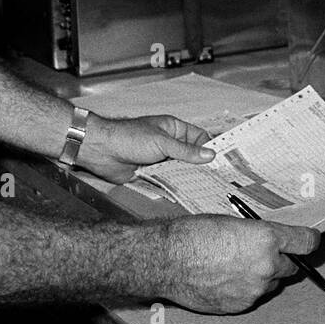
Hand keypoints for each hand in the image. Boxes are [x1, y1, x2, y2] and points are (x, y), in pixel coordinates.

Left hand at [78, 113, 213, 183]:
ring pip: (180, 169)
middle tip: (218, 180)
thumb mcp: (162, 143)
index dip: (210, 148)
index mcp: (173, 129)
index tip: (222, 162)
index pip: (199, 137)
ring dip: (189, 178)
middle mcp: (168, 143)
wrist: (101, 150)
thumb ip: (186, 151)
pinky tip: (186, 194)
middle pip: (191, 156)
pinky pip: (167, 180)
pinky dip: (175, 186)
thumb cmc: (130, 137)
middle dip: (201, 166)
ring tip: (206, 191)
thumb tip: (210, 155)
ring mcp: (160, 159)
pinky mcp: (150, 173)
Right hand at [160, 216, 321, 313]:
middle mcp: (267, 265)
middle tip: (262, 254)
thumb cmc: (194, 234)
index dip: (309, 240)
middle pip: (292, 267)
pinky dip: (244, 289)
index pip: (307, 242)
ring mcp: (254, 289)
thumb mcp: (233, 222)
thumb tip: (271, 239)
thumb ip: (258, 233)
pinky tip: (225, 279)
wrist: (167, 260)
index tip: (309, 240)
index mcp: (267, 238)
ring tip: (235, 266)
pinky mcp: (241, 305)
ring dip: (262, 276)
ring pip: (271, 284)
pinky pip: (252, 296)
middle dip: (281, 260)